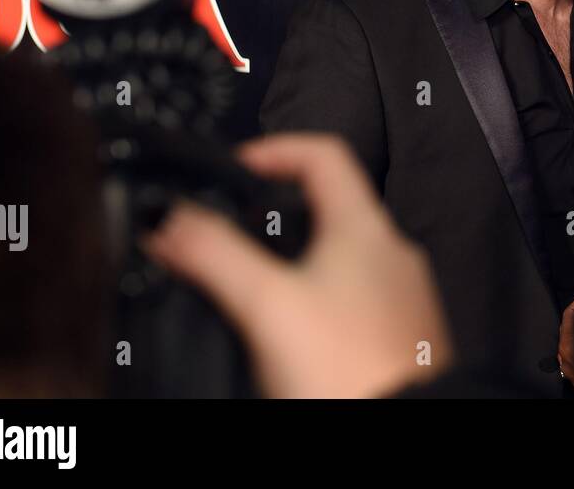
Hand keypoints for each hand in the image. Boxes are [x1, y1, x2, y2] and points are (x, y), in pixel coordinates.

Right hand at [141, 132, 452, 397]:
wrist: (398, 425)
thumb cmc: (350, 371)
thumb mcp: (265, 303)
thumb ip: (214, 254)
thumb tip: (171, 220)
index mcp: (366, 227)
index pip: (324, 153)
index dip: (276, 149)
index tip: (239, 166)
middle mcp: (393, 253)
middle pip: (331, 206)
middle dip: (278, 214)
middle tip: (235, 230)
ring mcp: (402, 294)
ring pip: (342, 255)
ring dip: (296, 259)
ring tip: (255, 283)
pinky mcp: (400, 332)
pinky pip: (355, 297)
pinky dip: (319, 298)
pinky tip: (294, 329)